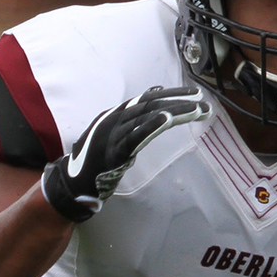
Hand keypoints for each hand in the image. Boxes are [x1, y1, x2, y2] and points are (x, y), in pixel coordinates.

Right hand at [41, 85, 210, 221]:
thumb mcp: (113, 134)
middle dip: (179, 101)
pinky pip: (135, 136)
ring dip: (175, 111)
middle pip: (151, 104)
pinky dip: (151, 124)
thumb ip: (133, 119)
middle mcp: (114, 119)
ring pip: (147, 116)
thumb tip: (155, 94)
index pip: (147, 99)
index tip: (193, 95)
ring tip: (197, 109)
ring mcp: (113, 134)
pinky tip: (166, 118)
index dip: (171, 94)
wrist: (73, 182)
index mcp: (115, 115)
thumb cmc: (95, 160)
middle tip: (202, 101)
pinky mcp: (114, 150)